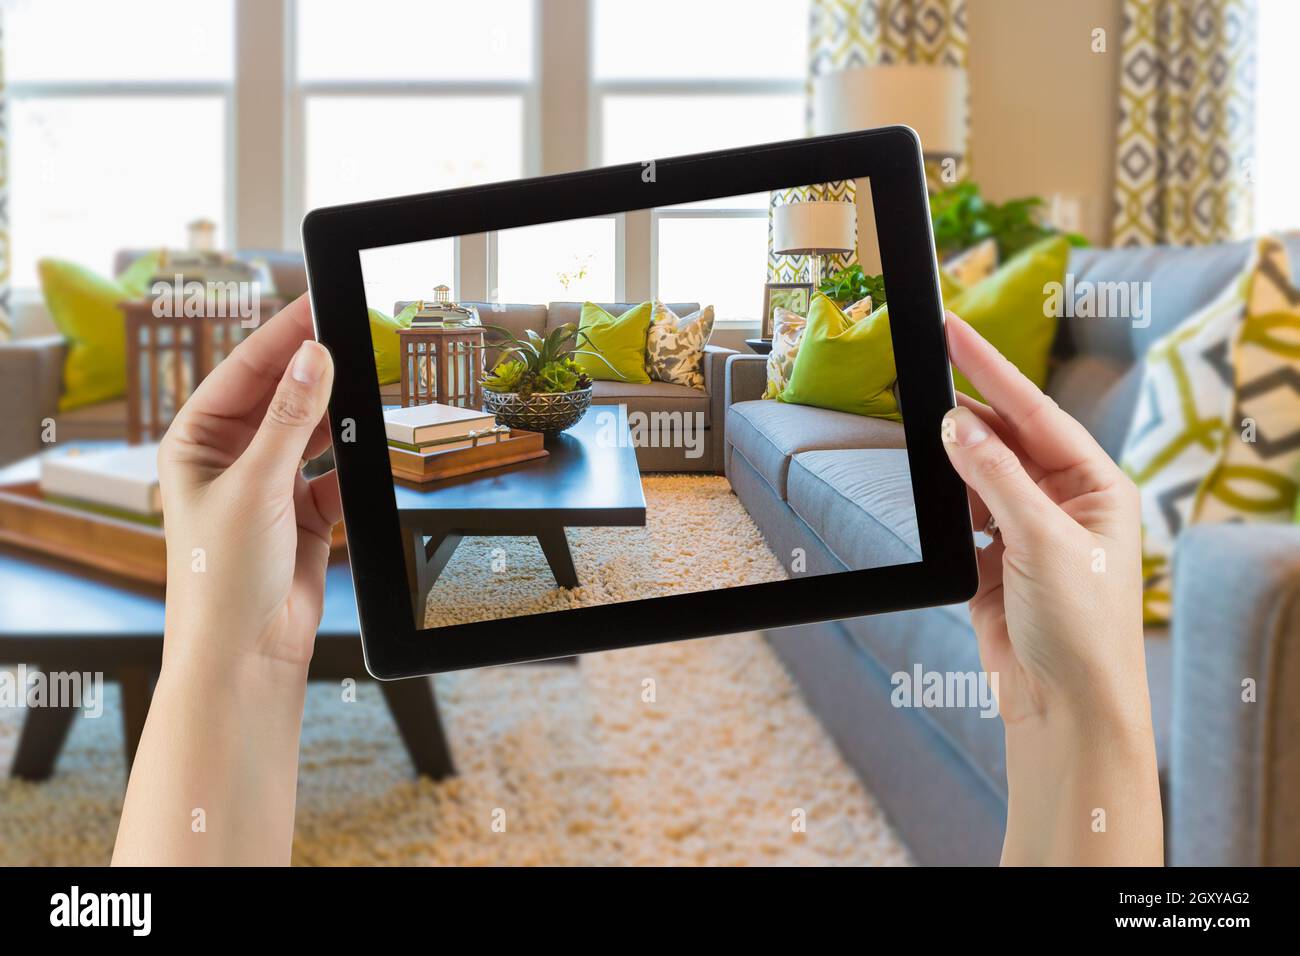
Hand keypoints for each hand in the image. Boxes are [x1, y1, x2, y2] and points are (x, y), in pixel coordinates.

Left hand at [158, 294, 338, 674]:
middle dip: (315, 368)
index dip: (281, 335)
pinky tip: (371, 447)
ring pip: (313, 430)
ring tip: (370, 382)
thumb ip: (292, 419)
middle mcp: (230, 458)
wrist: (246, 653)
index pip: (243, 370)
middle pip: (280, 394)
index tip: (317, 303)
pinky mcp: (305, 512)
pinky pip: (336, 471)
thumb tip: (315, 356)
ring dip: (338, 414)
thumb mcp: (255, 487)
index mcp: (195, 441)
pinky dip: (354, 462)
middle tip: (355, 331)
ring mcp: (269, 484)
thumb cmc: (219, 577)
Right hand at [940, 312, 1160, 864]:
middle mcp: (1066, 503)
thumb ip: (997, 479)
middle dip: (969, 407)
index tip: (954, 332)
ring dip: (954, 456)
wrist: (1062, 708)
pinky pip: (963, 513)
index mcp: (1099, 488)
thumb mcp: (1044, 542)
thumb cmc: (1080, 631)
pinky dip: (946, 499)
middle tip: (926, 366)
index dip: (993, 369)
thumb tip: (959, 424)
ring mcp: (1029, 531)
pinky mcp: (995, 561)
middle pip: (1009, 437)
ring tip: (921, 423)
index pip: (1037, 413)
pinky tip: (932, 481)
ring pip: (981, 473)